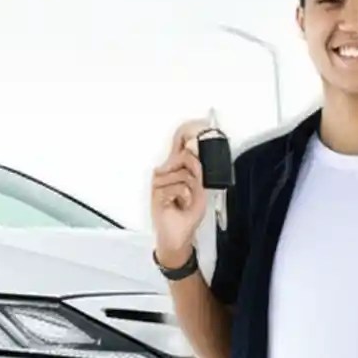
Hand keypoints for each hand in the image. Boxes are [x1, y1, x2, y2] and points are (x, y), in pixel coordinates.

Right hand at [150, 119, 210, 264]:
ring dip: (191, 191)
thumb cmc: (188, 214)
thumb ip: (198, 172)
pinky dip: (184, 198)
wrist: (179, 236)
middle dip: (197, 173)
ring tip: (186, 201)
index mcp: (176, 169)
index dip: (188, 133)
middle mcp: (165, 173)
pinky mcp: (157, 194)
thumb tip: (194, 155)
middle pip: (185, 157)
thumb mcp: (200, 190)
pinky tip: (180, 205)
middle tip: (195, 189)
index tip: (200, 122)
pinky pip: (178, 188)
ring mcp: (160, 183)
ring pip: (184, 174)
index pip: (179, 145)